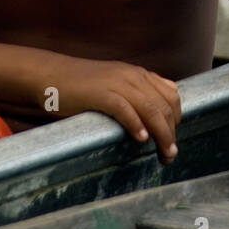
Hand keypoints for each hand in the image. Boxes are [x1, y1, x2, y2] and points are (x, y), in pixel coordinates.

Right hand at [48, 57, 181, 164]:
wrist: (51, 73)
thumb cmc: (82, 85)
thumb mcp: (116, 83)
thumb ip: (138, 93)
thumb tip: (161, 110)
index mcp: (138, 74)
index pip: (172, 97)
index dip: (177, 121)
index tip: (171, 140)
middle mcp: (132, 76)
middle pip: (165, 106)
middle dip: (171, 133)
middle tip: (169, 155)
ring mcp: (116, 83)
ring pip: (151, 109)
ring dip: (161, 135)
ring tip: (163, 154)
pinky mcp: (100, 93)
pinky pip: (125, 109)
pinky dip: (136, 124)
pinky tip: (141, 139)